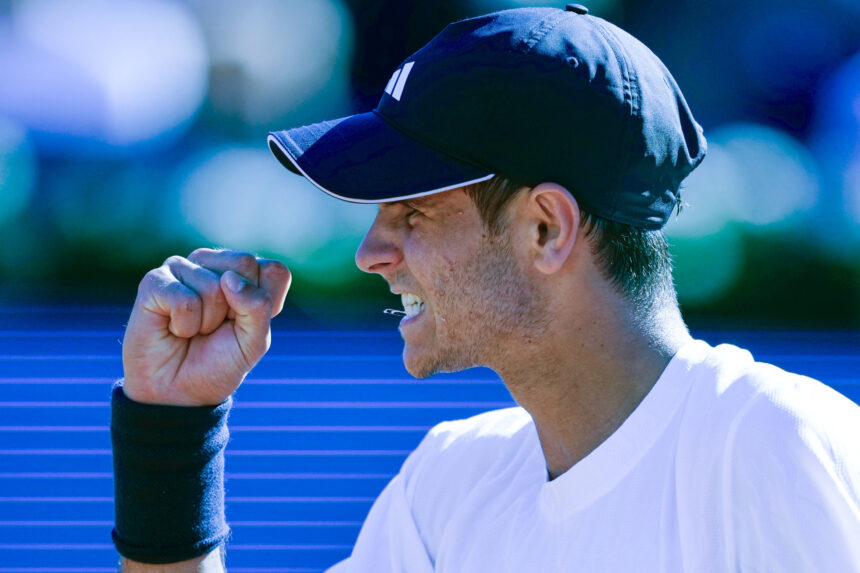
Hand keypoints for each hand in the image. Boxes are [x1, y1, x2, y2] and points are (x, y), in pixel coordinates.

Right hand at [121, 249, 290, 405]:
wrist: (178, 392)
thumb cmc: (218, 363)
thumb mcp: (254, 342)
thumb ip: (257, 307)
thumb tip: (229, 279)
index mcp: (245, 275)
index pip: (273, 270)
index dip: (265, 304)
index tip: (246, 325)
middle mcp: (214, 265)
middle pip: (244, 265)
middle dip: (236, 309)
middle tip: (217, 327)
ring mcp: (183, 268)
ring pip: (214, 286)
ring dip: (207, 321)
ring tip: (194, 330)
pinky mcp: (155, 281)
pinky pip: (184, 300)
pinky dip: (184, 325)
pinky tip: (175, 329)